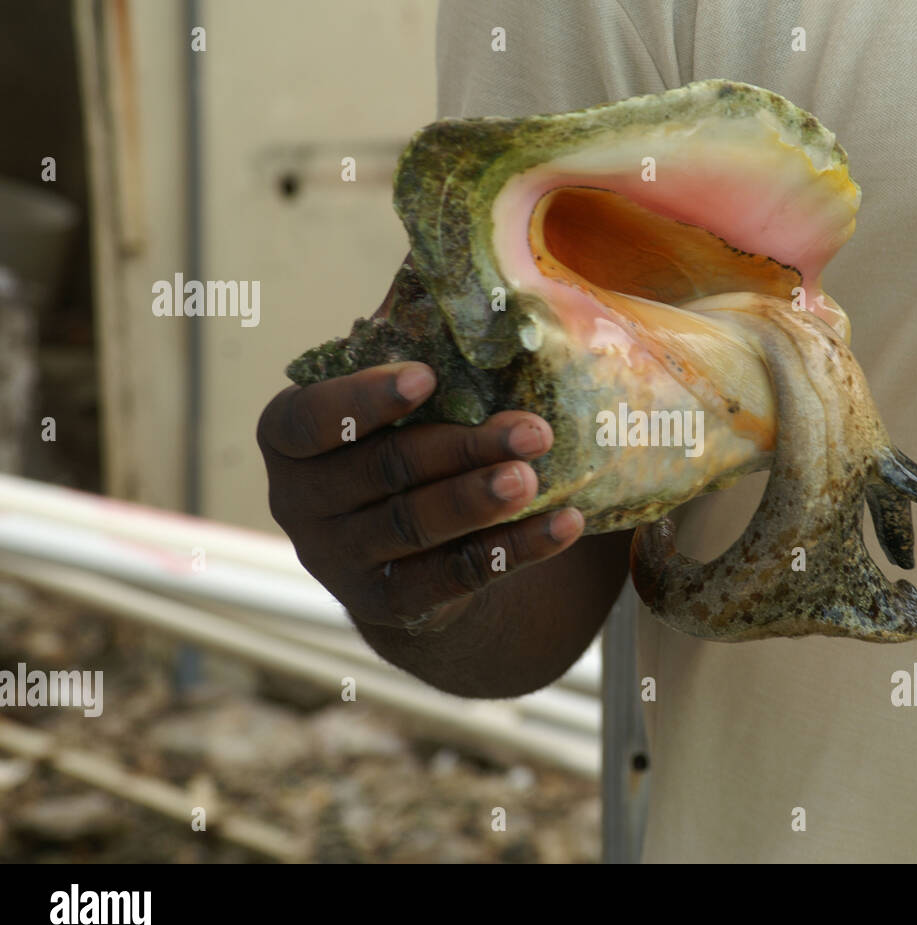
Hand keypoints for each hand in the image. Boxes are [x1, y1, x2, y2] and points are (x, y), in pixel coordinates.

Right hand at [256, 361, 584, 634]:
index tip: (427, 375)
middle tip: (532, 429)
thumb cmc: (399, 445)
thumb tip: (446, 262)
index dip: (365, 399)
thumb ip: (404, 345)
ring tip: (534, 477)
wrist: (398, 552)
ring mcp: (339, 559)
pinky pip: (455, 575)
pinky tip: (563, 524)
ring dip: (479, 500)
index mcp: (288, 437)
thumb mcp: (386, 400)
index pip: (312, 418)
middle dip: (462, 448)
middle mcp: (298, 502)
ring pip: (413, 525)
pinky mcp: (389, 604)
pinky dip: (513, 549)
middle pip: (384, 471)